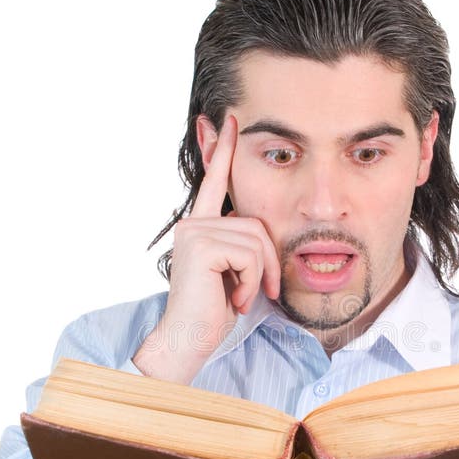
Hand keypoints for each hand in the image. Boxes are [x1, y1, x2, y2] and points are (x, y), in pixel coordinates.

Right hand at [134, 114, 280, 382]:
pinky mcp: (201, 245)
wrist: (190, 339)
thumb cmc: (214, 311)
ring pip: (256, 240)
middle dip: (268, 261)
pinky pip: (249, 255)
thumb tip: (257, 229)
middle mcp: (193, 223)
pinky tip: (233, 299)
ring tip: (241, 298)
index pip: (214, 182)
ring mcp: (194, 231)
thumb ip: (241, 246)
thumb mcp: (233, 272)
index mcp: (200, 226)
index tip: (227, 119)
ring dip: (260, 276)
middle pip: (257, 224)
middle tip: (264, 292)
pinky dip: (251, 282)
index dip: (222, 151)